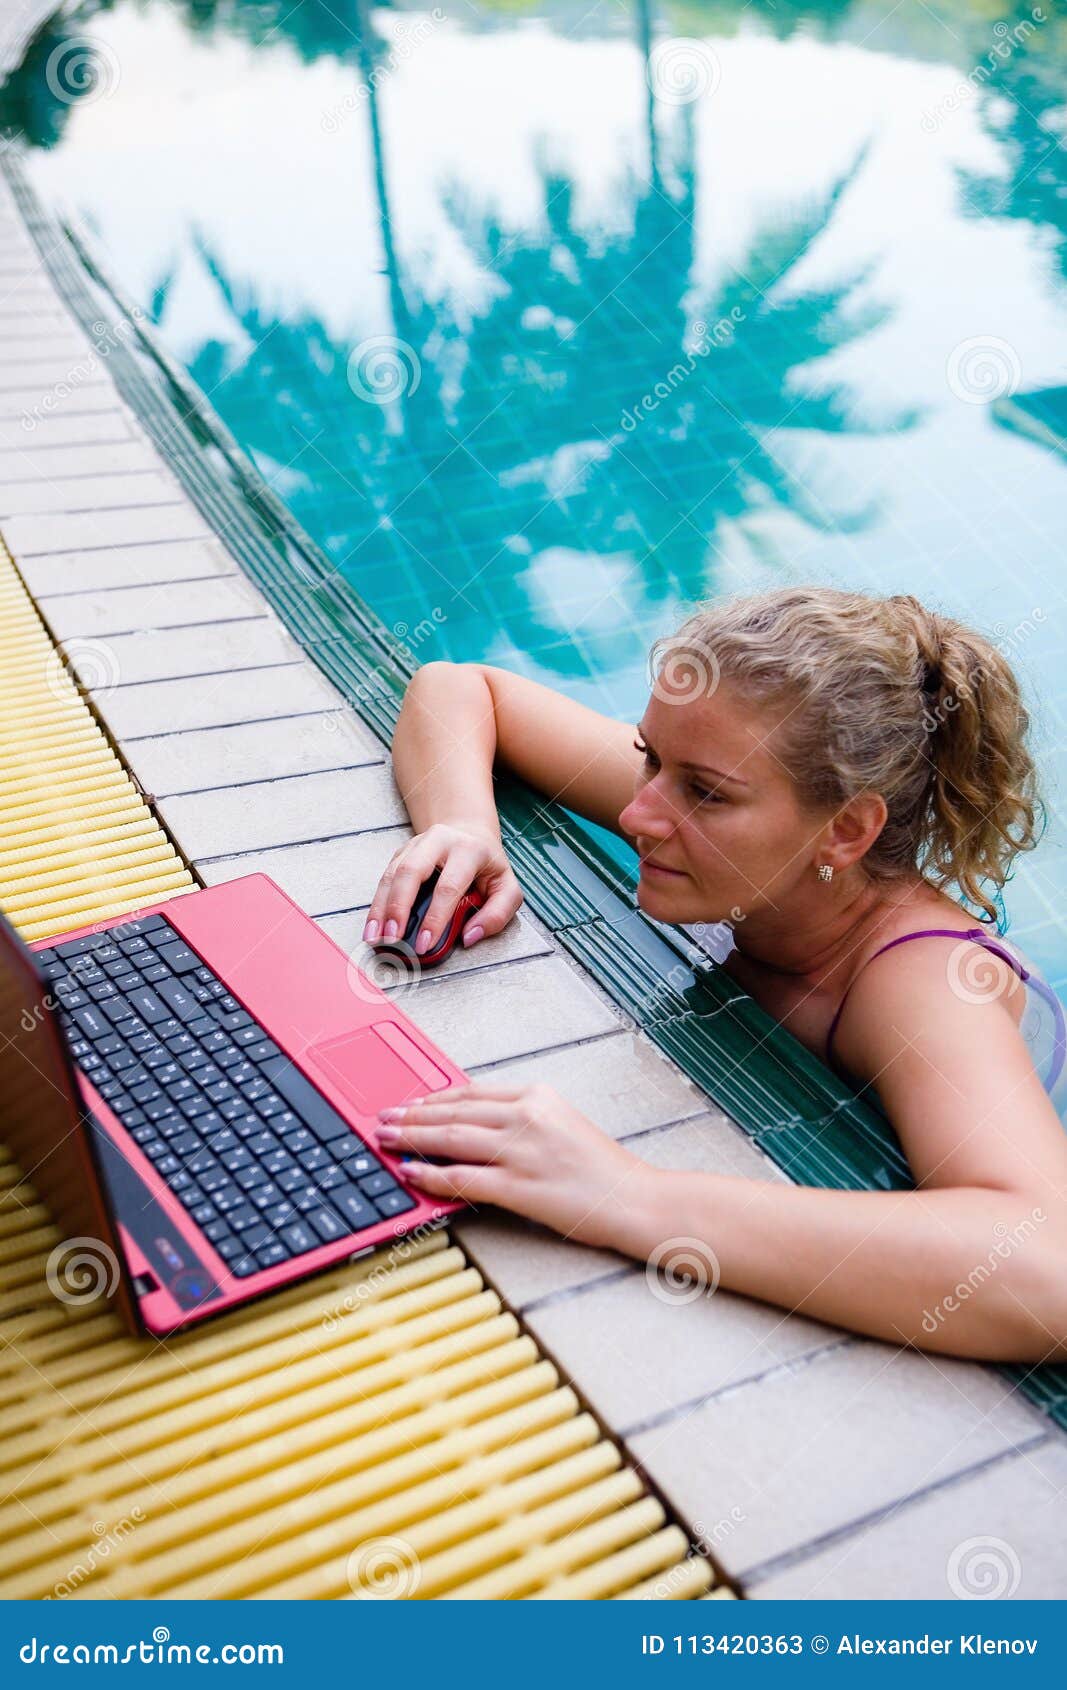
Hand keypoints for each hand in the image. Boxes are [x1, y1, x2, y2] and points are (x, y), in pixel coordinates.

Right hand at [362, 823, 522, 952]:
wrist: (471, 833)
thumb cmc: (488, 865)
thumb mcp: (506, 887)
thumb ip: (497, 915)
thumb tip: (470, 937)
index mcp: (469, 849)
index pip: (448, 886)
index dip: (435, 917)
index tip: (425, 943)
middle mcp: (440, 841)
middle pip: (411, 871)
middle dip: (399, 907)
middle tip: (393, 937)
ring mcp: (417, 844)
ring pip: (393, 874)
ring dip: (382, 908)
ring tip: (376, 936)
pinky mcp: (402, 852)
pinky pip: (385, 877)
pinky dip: (378, 903)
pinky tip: (374, 924)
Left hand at [375, 1081, 647, 1248]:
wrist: (634, 1198)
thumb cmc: (601, 1168)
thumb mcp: (562, 1124)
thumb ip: (521, 1119)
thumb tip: (473, 1124)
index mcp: (537, 1096)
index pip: (471, 1093)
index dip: (434, 1099)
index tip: (411, 1104)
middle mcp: (527, 1116)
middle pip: (454, 1112)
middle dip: (412, 1116)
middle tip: (383, 1119)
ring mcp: (522, 1151)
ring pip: (451, 1138)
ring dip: (412, 1139)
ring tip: (386, 1140)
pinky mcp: (519, 1186)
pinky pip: (462, 1178)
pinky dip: (430, 1175)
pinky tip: (410, 1173)